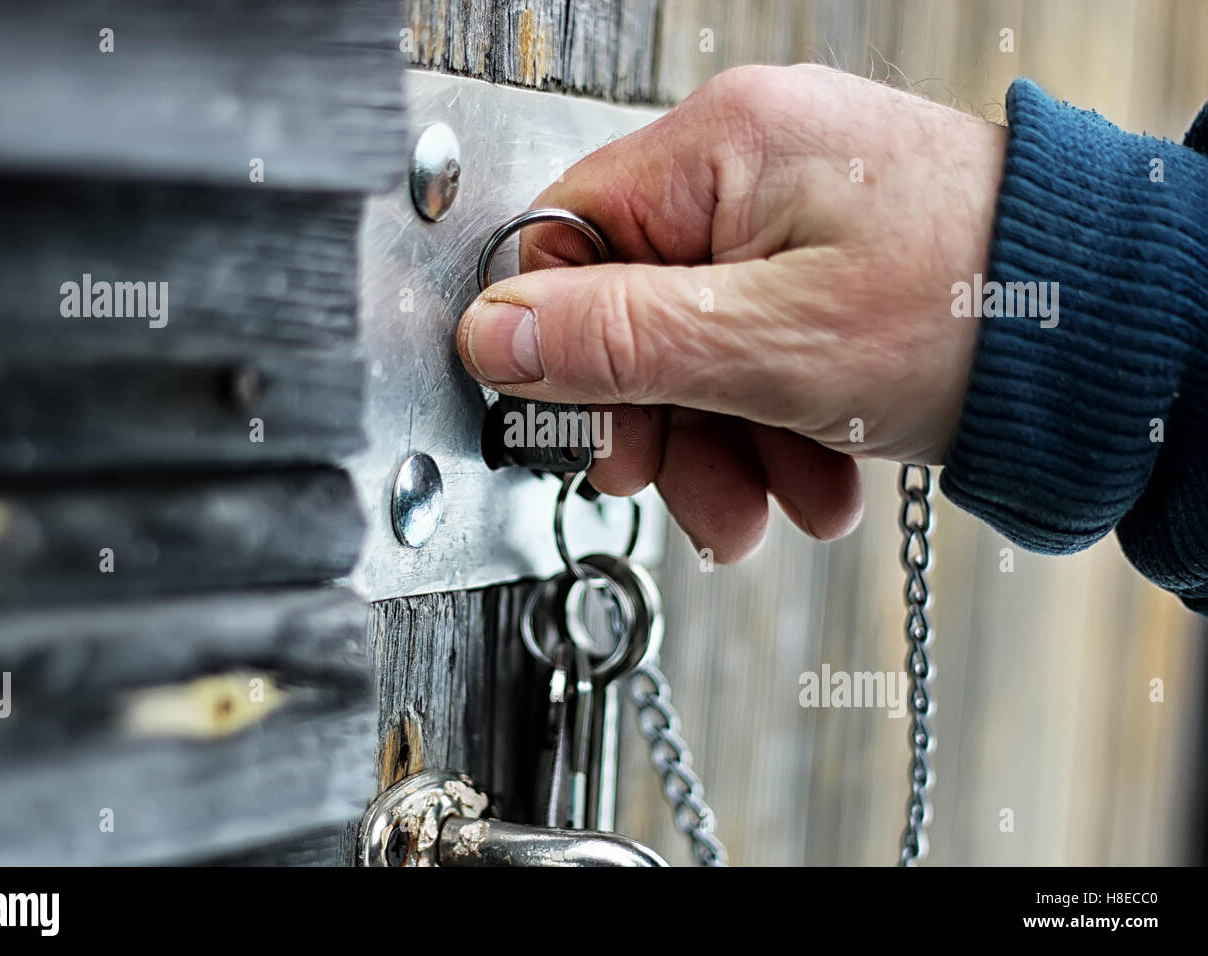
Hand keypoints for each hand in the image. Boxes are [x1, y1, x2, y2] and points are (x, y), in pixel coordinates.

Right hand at [456, 64, 1006, 561]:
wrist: (1110, 335)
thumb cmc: (970, 307)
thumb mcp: (767, 344)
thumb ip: (617, 342)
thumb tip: (493, 337)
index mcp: (718, 149)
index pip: (568, 242)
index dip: (566, 352)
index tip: (594, 434)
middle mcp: (746, 170)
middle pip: (634, 311)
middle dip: (668, 426)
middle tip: (694, 496)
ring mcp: (788, 221)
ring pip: (698, 349)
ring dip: (728, 446)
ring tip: (782, 504)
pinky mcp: (823, 269)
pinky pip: (757, 351)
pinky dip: (775, 425)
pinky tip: (816, 475)